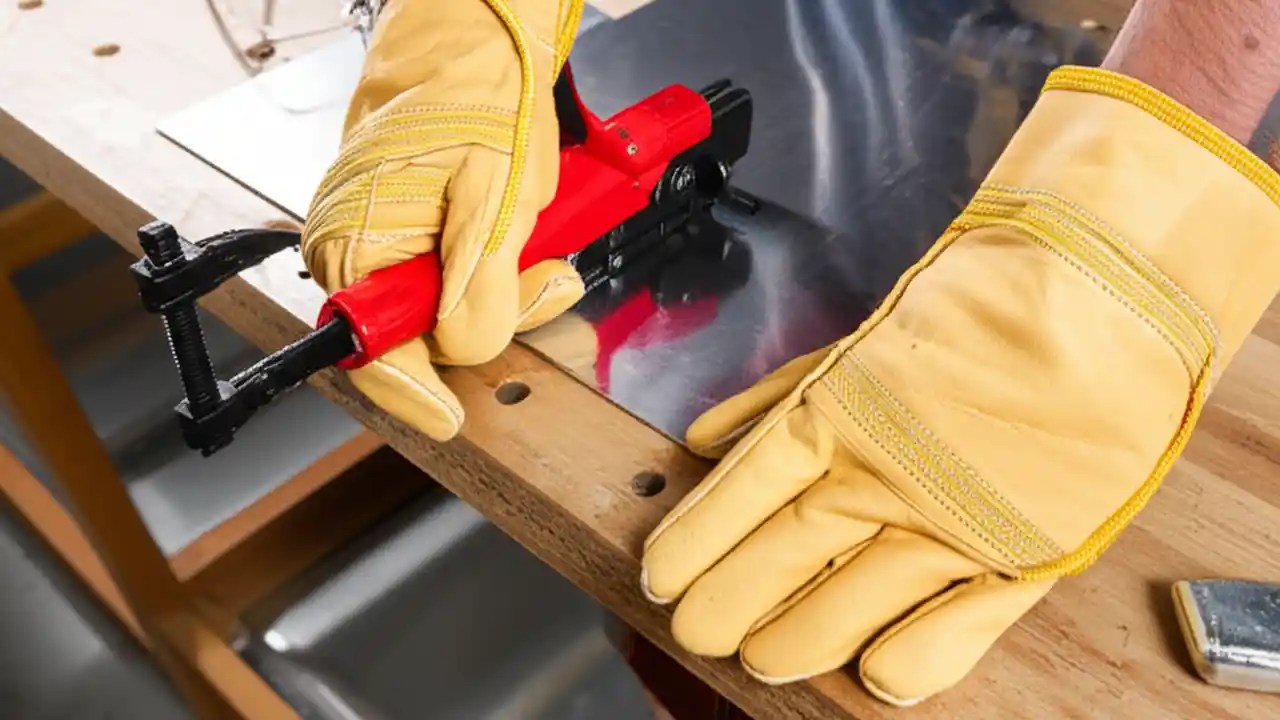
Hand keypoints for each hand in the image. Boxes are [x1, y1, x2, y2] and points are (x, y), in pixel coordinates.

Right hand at [302, 0, 585, 439]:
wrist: (481, 32)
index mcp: (355, 242)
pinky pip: (455, 273)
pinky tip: (524, 241)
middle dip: (486, 321)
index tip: (450, 419)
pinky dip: (498, 270)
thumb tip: (466, 347)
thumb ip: (478, 281)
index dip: (413, 389)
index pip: (371, 348)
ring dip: (502, 292)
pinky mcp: (418, 226)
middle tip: (542, 285)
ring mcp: (388, 236)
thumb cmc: (476, 91)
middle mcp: (360, 245)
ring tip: (542, 255)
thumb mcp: (494, 192)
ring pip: (445, 306)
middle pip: (418, 333)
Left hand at [641, 67, 1279, 704]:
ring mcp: (948, 525)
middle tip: (698, 628)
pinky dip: (904, 662)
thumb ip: (775, 398)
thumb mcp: (855, 341)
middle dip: (722, 607)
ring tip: (761, 654)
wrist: (1101, 297)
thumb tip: (703, 443)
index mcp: (833, 418)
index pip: (735, 501)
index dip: (690, 548)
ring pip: (844, 609)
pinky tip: (868, 673)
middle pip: (773, 564)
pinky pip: (950, 631)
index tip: (660, 578)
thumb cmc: (974, 308)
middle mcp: (879, 479)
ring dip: (792, 642)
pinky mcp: (1017, 555)